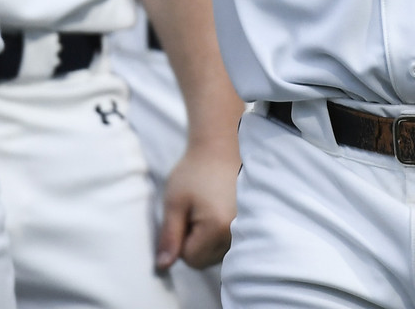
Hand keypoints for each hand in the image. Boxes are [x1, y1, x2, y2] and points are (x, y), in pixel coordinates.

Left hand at [157, 140, 236, 272]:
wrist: (221, 148)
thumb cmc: (194, 172)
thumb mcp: (174, 202)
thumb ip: (169, 236)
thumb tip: (163, 266)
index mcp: (217, 229)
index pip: (191, 259)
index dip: (181, 240)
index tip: (184, 215)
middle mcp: (237, 233)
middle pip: (205, 260)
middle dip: (195, 241)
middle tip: (195, 211)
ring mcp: (247, 229)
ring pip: (217, 254)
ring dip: (207, 238)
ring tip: (207, 208)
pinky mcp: (251, 224)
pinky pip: (228, 244)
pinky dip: (219, 234)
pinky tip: (218, 211)